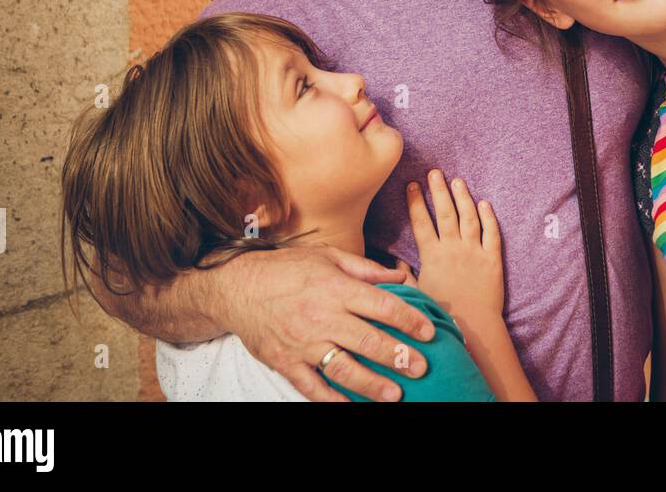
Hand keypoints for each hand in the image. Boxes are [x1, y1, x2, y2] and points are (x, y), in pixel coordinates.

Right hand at [225, 244, 435, 402]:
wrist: (236, 287)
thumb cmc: (286, 269)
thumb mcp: (327, 257)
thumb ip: (366, 270)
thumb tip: (401, 275)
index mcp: (336, 289)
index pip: (381, 306)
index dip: (408, 320)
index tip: (429, 332)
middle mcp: (322, 317)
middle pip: (367, 341)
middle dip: (398, 356)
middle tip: (420, 367)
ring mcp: (303, 343)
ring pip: (343, 369)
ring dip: (372, 384)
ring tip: (395, 394)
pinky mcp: (286, 362)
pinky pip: (312, 387)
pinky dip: (332, 401)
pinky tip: (353, 407)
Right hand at [406, 169, 504, 334]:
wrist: (473, 328)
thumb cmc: (442, 315)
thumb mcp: (416, 295)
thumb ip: (404, 276)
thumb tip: (395, 261)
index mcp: (432, 256)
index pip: (421, 222)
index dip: (415, 202)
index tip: (411, 185)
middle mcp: (453, 249)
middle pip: (445, 212)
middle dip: (438, 190)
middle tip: (434, 173)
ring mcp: (474, 252)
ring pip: (469, 217)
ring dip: (463, 197)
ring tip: (457, 181)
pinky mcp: (493, 259)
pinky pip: (492, 233)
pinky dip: (488, 217)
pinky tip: (485, 204)